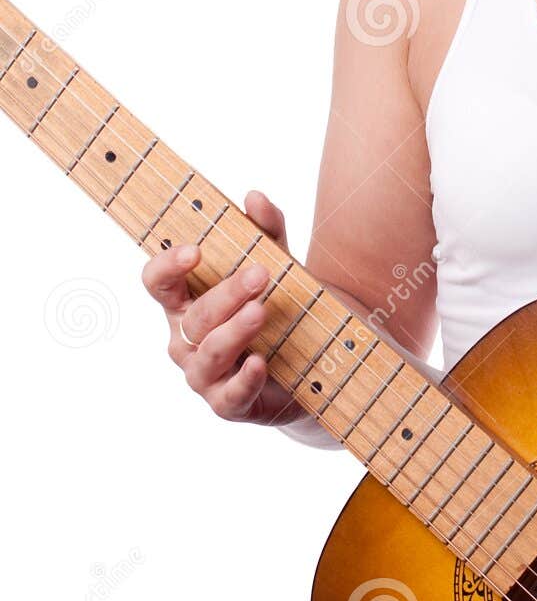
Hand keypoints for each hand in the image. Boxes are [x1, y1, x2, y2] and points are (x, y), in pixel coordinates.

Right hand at [142, 189, 303, 427]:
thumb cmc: (279, 305)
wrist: (313, 361)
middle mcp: (186, 338)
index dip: (168, 266)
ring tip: (260, 311)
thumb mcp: (276, 262)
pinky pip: (230, 395)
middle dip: (226, 294)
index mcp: (185, 301)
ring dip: (234, 331)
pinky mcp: (228, 403)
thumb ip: (267, 230)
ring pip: (209, 353)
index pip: (158, 283)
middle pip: (193, 316)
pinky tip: (259, 362)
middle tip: (259, 274)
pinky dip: (244, 379)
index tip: (194, 250)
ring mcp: (203, 374)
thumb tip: (254, 196)